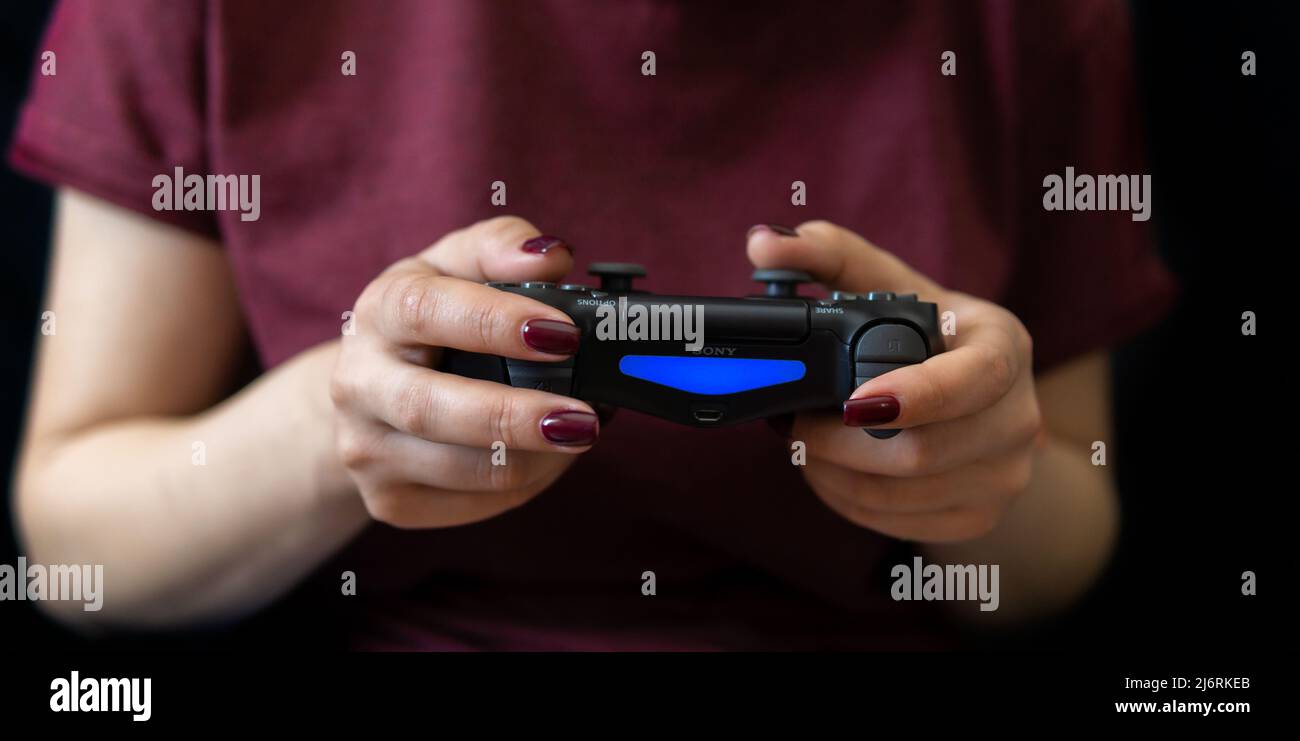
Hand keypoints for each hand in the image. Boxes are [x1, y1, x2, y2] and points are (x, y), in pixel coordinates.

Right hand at [331, 217, 598, 527]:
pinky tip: (546, 457)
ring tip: (580, 433)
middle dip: (513, 418)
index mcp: (379, 312)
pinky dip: (523, 484)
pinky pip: (470, 504)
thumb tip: (552, 256)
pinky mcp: (388, 502)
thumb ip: (502, 247)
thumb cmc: (429, 318)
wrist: (370, 389)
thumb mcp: (457, 265)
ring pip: (458, 469)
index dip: (496, 323)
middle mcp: (358, 383)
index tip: (564, 334)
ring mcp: (365, 450)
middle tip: (584, 420)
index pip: (427, 312)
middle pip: (430, 409)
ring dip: (534, 458)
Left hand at [748, 222, 1043, 542]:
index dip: (913, 396)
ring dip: (835, 475)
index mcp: (1005, 347)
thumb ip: (826, 254)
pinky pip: (900, 524)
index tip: (851, 403)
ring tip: (805, 445)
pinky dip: (850, 502)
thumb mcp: (888, 284)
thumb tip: (763, 241)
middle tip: (795, 424)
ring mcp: (1006, 475)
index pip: (972, 381)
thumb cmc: (924, 333)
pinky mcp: (980, 517)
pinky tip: (830, 473)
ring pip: (903, 496)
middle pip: (924, 453)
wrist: (978, 400)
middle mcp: (1020, 416)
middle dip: (840, 444)